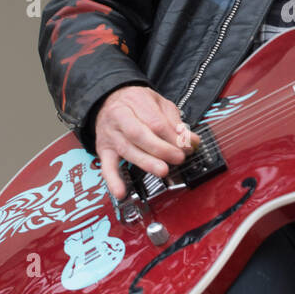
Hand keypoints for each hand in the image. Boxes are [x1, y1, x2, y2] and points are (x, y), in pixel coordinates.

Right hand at [95, 85, 200, 200]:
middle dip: (161, 149)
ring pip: (127, 150)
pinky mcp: (104, 150)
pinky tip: (121, 192)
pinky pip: (107, 167)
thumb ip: (174, 121)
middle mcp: (119, 118)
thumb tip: (190, 140)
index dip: (173, 136)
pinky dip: (113, 181)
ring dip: (147, 163)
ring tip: (163, 170)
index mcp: (135, 101)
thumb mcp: (158, 102)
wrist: (108, 101)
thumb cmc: (136, 103)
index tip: (187, 146)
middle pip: (140, 135)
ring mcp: (111, 135)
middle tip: (178, 158)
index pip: (156, 121)